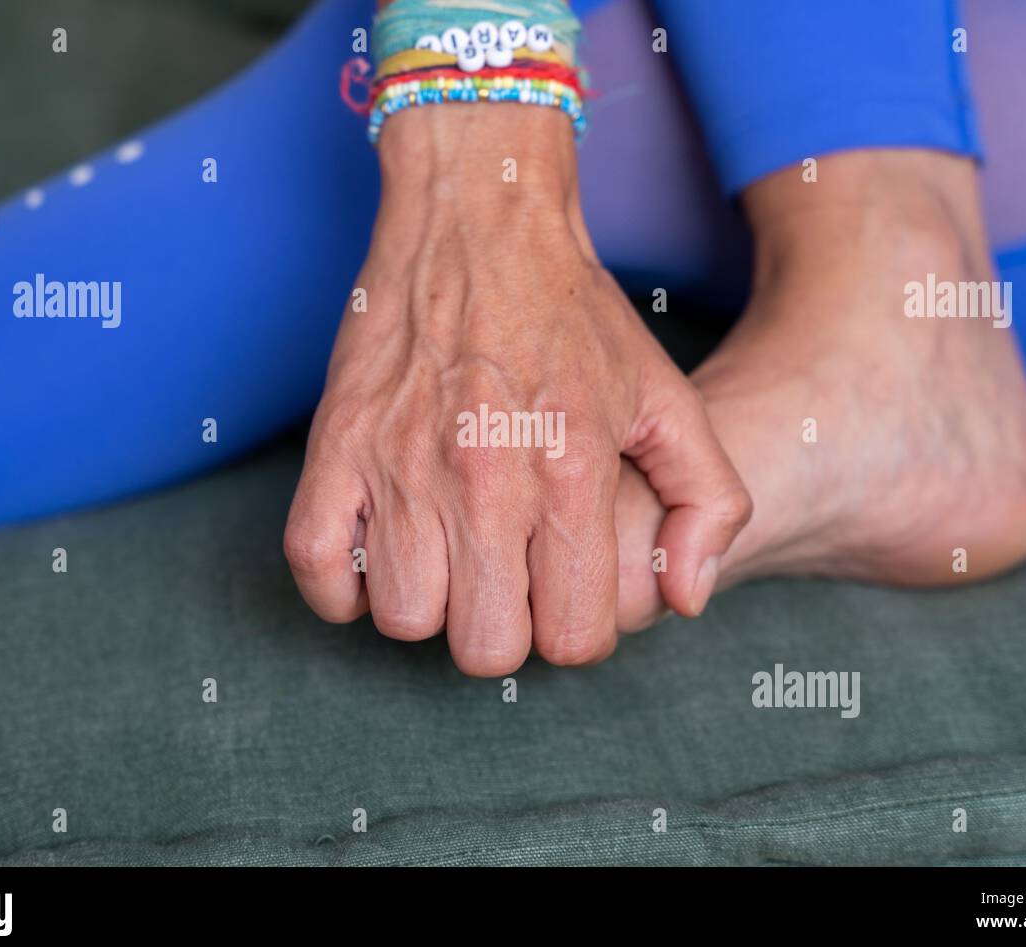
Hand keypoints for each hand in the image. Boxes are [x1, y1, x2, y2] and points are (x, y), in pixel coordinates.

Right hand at [283, 105, 750, 675]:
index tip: (562, 590)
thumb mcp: (667, 398)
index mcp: (572, 470)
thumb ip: (706, 501)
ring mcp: (400, 463)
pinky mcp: (337, 447)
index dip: (573, 630)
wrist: (479, 220)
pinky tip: (382, 552)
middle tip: (507, 579)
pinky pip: (319, 571)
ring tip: (449, 556)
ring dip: (431, 603)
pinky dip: (346, 586)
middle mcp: (485, 476)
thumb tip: (686, 600)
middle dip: (504, 629)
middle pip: (484, 648)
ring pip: (403, 619)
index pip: (571, 638)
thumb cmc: (576, 316)